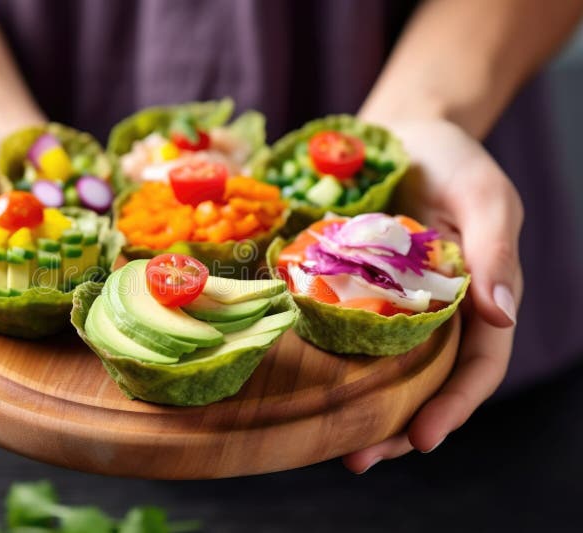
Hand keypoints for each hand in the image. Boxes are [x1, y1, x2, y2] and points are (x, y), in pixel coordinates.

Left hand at [342, 119, 523, 472]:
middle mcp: (435, 310)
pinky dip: (332, 361)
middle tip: (361, 459)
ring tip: (330, 443)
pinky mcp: (351, 286)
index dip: (455, 404)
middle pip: (425, 381)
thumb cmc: (451, 157)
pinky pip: (345, 332)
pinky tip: (306, 384)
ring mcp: (391, 302)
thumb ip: (496, 251)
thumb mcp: (483, 194)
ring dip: (362, 408)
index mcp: (477, 296)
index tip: (424, 437)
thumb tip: (503, 315)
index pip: (476, 365)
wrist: (401, 130)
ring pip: (383, 368)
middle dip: (399, 425)